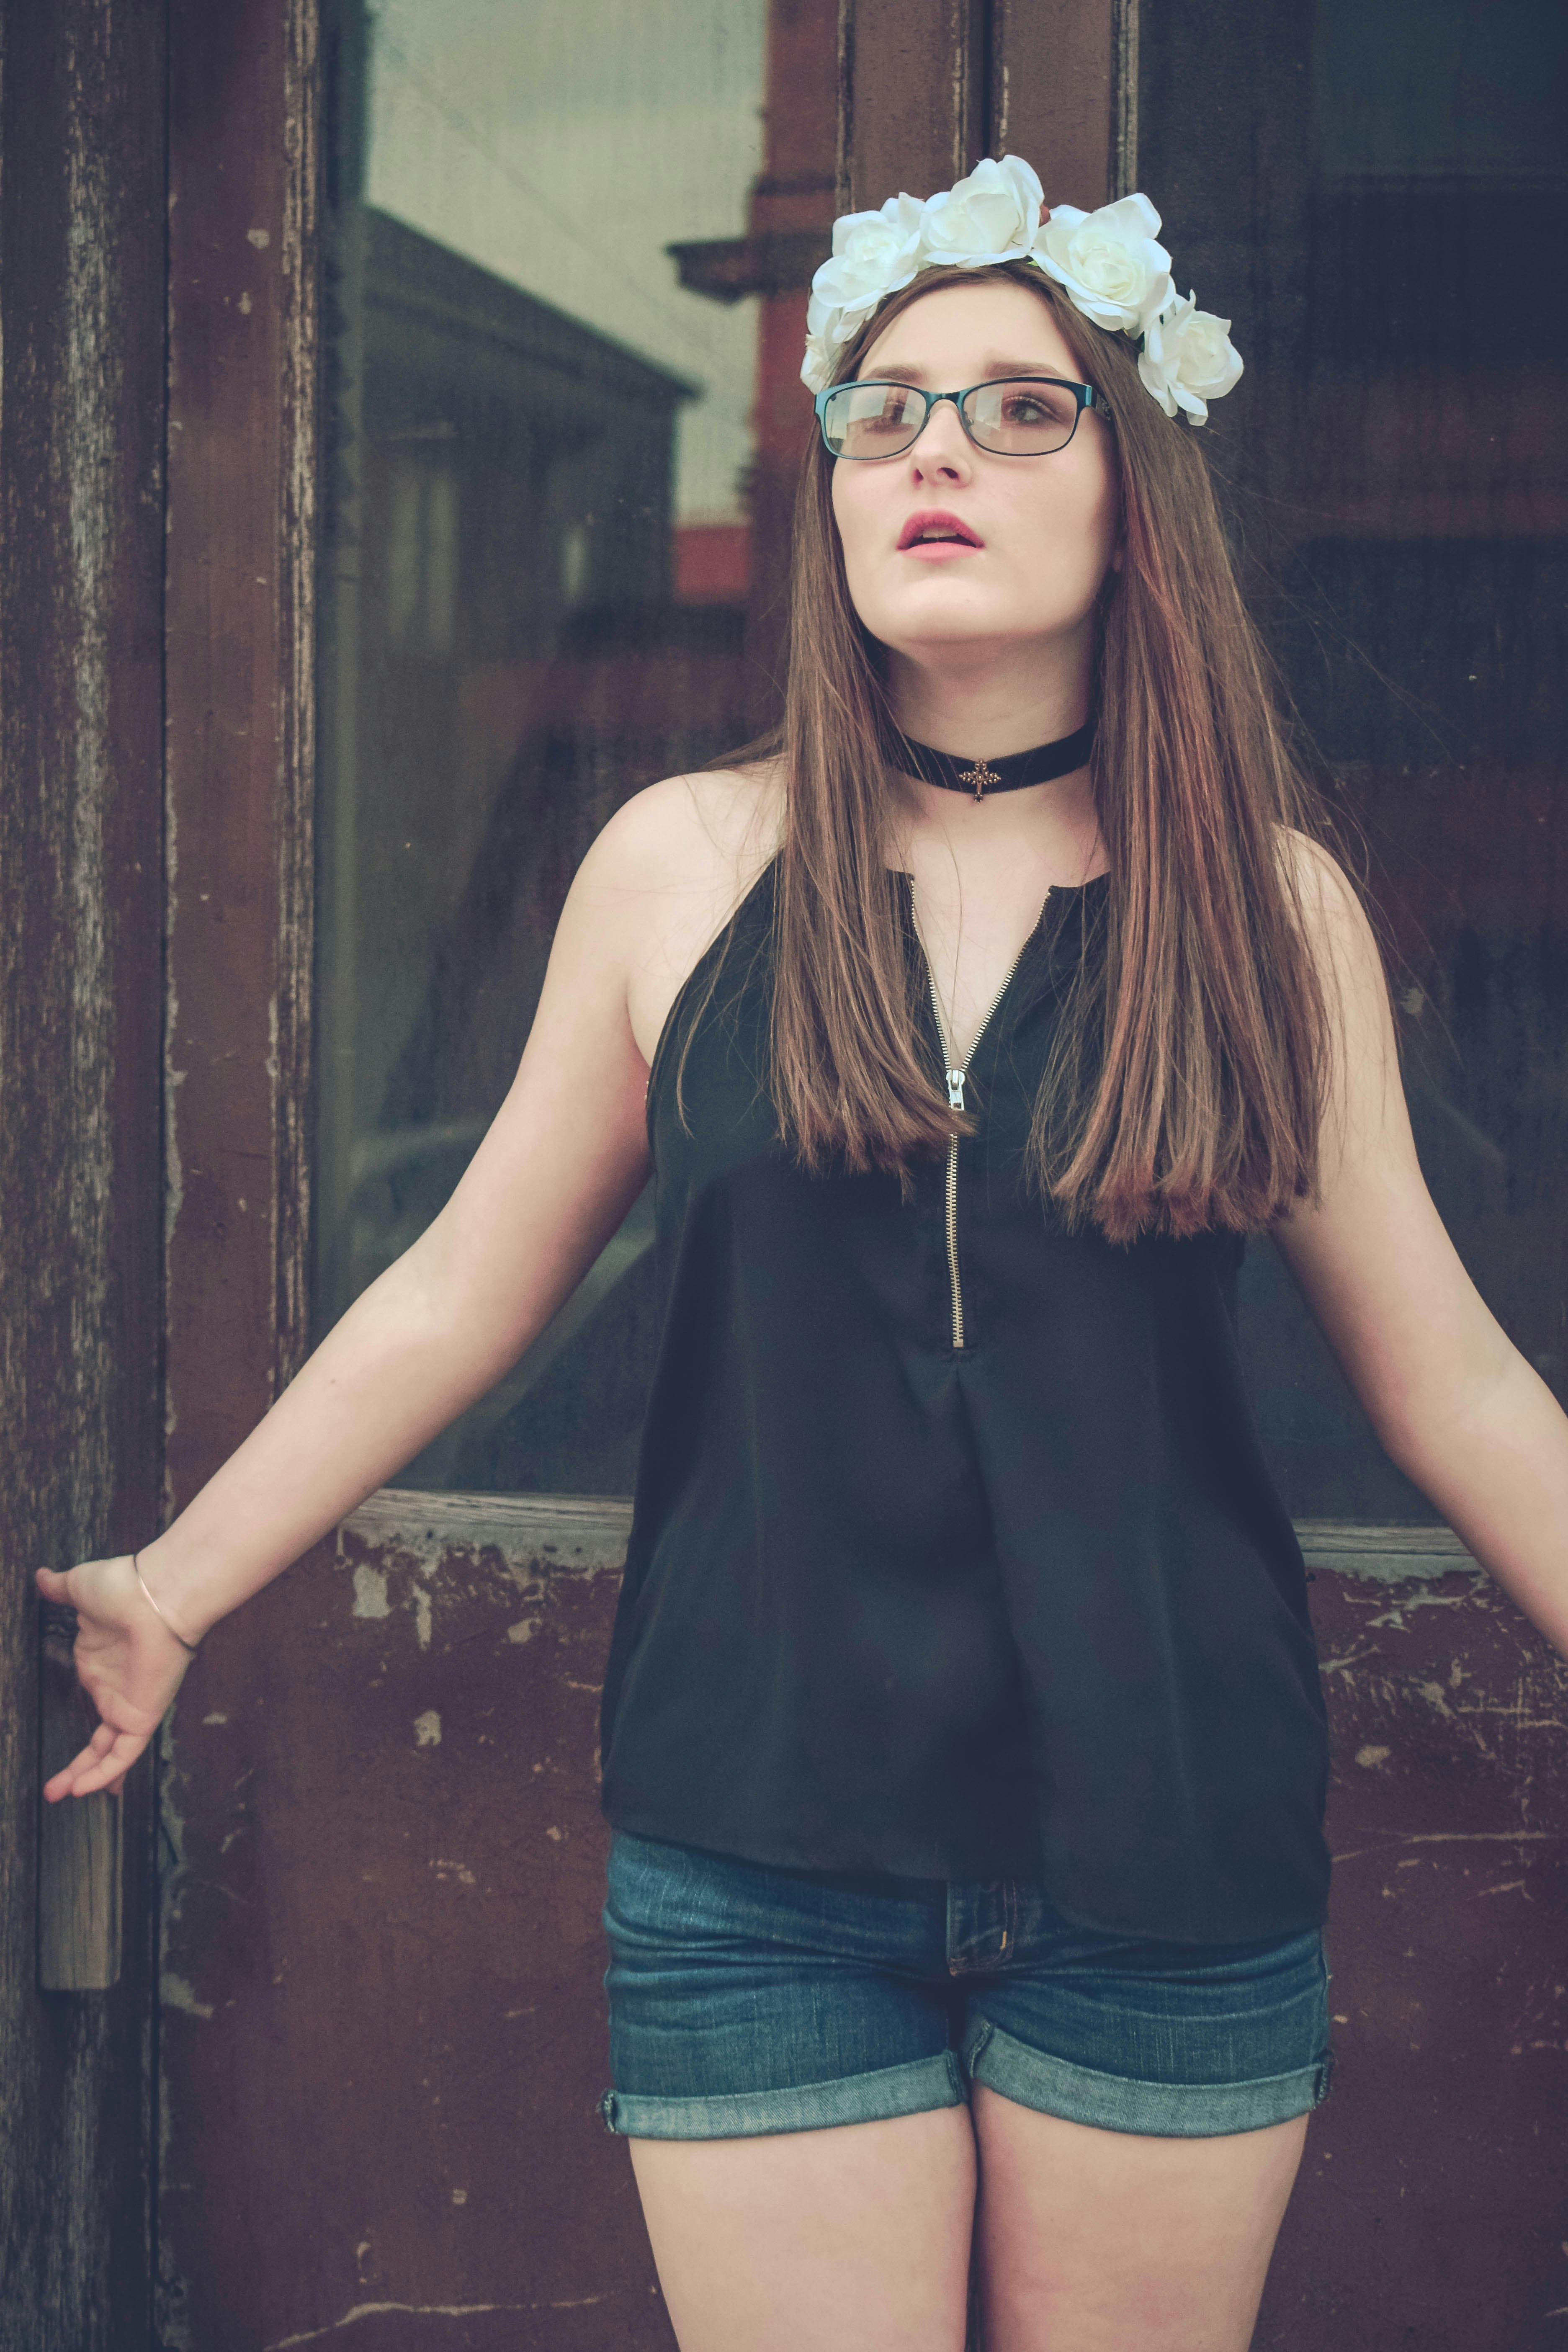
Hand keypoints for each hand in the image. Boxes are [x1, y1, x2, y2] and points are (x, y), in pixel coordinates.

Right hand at [35, 1555, 195, 1799]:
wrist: (156, 1593)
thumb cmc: (122, 1586)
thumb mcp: (79, 1587)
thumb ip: (58, 1589)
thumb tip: (40, 1577)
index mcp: (100, 1664)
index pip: (93, 1700)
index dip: (87, 1717)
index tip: (74, 1738)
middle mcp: (116, 1688)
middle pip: (100, 1737)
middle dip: (80, 1765)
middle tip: (55, 1788)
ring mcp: (129, 1704)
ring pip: (110, 1752)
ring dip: (88, 1776)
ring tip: (60, 1795)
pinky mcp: (142, 1715)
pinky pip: (123, 1753)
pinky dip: (104, 1772)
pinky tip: (83, 1789)